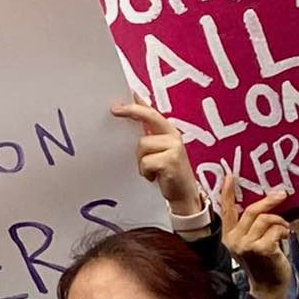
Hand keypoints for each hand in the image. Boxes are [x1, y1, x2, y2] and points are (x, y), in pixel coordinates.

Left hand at [112, 100, 202, 217]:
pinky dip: (145, 172)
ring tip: (150, 171)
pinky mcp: (171, 160)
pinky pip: (146, 162)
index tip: (119, 103)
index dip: (136, 105)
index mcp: (169, 131)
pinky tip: (153, 177)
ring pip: (142, 145)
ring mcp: (174, 147)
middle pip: (149, 118)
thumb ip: (148, 135)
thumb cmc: (167, 173)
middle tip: (114, 111)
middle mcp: (173, 135)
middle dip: (132, 111)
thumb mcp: (158, 152)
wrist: (183, 195)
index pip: (151, 112)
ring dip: (141, 161)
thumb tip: (134, 115)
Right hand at [220, 177, 292, 298]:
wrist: (268, 288)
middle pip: (251, 210)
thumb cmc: (264, 264)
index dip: (228, 193)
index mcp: (229, 237)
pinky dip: (284, 231)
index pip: (227, 211)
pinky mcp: (260, 249)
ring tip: (284, 230)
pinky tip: (284, 239)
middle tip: (282, 194)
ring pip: (266, 219)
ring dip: (280, 222)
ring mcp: (246, 245)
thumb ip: (253, 226)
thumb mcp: (253, 243)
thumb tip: (268, 202)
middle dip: (269, 201)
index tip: (230, 175)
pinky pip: (275, 229)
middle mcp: (234, 240)